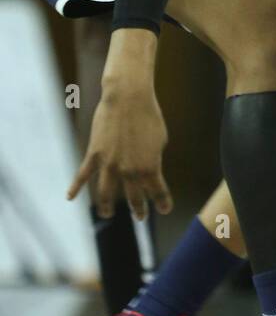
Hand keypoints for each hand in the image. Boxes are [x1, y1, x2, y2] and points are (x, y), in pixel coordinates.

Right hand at [67, 84, 172, 221]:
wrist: (128, 98)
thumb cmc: (149, 116)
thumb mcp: (160, 140)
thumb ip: (153, 159)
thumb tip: (148, 168)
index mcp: (150, 167)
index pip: (158, 192)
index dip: (162, 202)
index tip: (164, 209)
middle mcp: (130, 171)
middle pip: (134, 197)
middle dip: (139, 209)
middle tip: (141, 217)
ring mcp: (110, 164)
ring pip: (106, 193)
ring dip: (107, 206)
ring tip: (108, 214)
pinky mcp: (94, 155)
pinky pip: (83, 175)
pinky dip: (76, 187)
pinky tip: (70, 197)